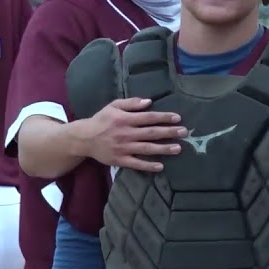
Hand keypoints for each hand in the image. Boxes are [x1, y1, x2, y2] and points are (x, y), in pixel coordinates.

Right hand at [73, 98, 187, 172]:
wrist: (84, 138)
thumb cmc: (101, 120)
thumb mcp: (113, 106)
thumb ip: (131, 103)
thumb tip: (149, 102)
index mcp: (125, 119)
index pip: (149, 117)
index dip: (164, 117)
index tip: (178, 118)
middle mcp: (126, 133)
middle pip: (151, 133)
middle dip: (169, 132)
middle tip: (184, 132)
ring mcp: (124, 148)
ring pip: (147, 148)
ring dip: (163, 148)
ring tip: (178, 148)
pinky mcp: (120, 160)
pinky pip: (136, 163)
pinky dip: (148, 165)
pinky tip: (161, 166)